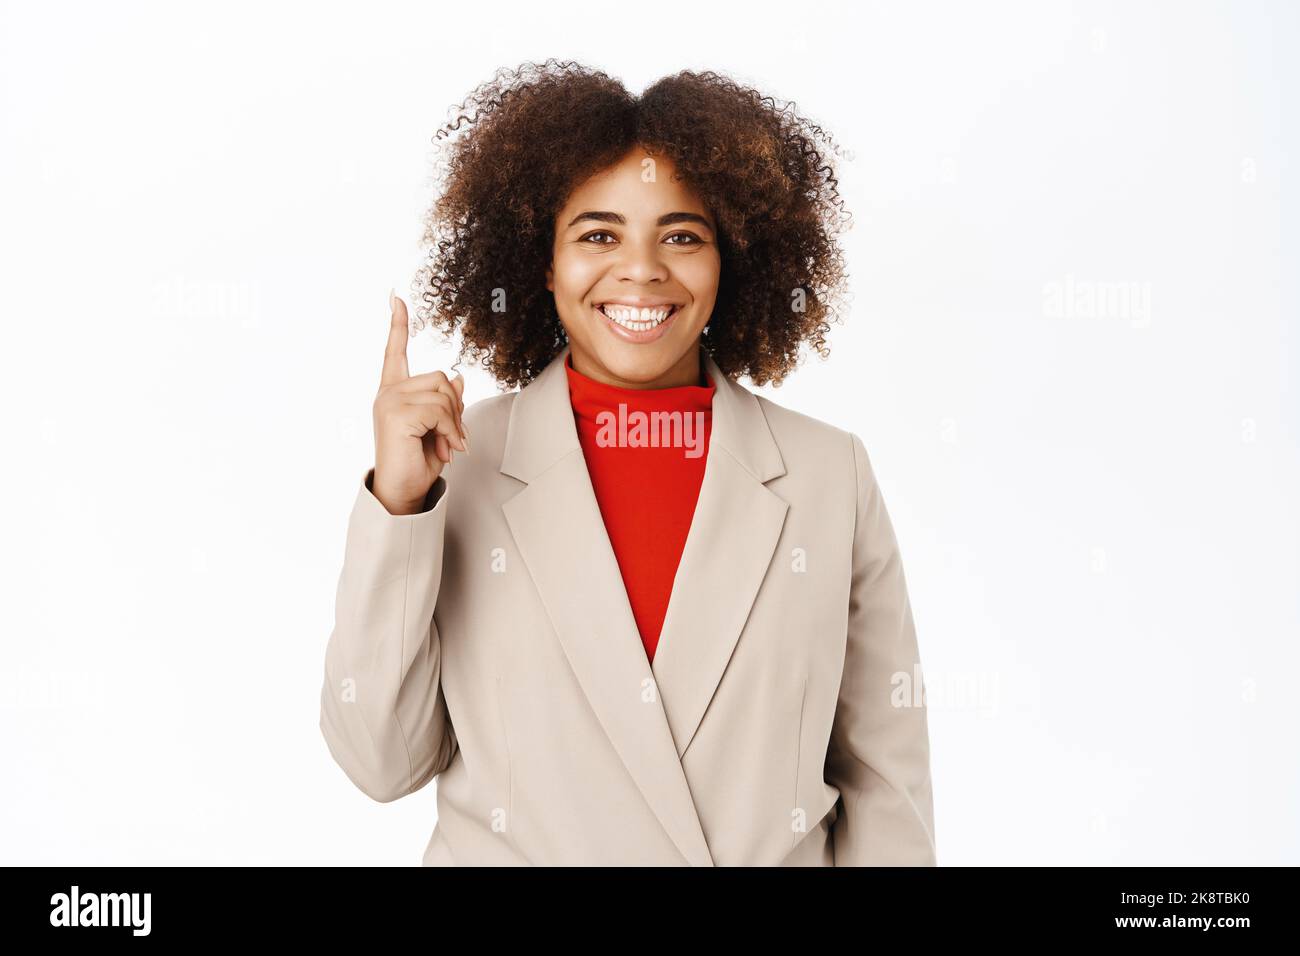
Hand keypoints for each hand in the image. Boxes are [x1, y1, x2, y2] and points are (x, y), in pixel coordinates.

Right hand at [371, 290, 467, 514]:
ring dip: (454, 422)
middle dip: (454, 408)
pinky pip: (440, 410)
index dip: (397, 324)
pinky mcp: (396, 414)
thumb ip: (446, 403)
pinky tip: (445, 448)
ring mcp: (389, 401)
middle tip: (454, 438)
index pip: (395, 352)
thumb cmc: (418, 462)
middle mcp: (387, 393)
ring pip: (442, 393)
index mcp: (394, 392)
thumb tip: (457, 379)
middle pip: (438, 378)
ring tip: (448, 446)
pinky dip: (450, 430)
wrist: (403, 493)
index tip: (396, 297)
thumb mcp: (439, 428)